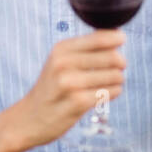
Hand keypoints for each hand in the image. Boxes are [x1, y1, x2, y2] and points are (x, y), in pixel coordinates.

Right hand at [11, 31, 125, 148]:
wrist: (29, 119)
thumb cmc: (51, 87)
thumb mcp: (60, 60)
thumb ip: (85, 47)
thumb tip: (116, 32)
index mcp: (61, 49)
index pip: (100, 37)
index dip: (117, 38)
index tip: (121, 41)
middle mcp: (64, 63)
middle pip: (112, 56)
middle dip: (120, 63)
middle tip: (118, 68)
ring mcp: (70, 84)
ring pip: (115, 76)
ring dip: (117, 80)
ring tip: (109, 83)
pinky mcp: (77, 103)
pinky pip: (110, 93)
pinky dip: (113, 93)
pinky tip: (103, 95)